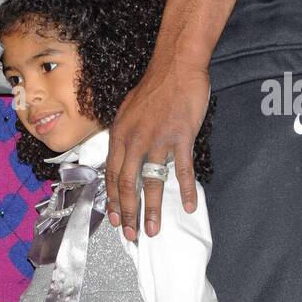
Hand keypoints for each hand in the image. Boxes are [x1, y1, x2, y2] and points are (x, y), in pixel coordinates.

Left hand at [105, 55, 210, 239]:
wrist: (175, 66)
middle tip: (131, 235)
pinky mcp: (180, 137)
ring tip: (153, 230)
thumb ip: (125, 135)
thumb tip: (122, 157)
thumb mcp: (128, 111)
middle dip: (128, 213)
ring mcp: (158, 140)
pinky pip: (183, 169)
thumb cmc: (154, 88)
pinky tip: (190, 206)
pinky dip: (187, 190)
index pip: (111, 174)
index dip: (112, 200)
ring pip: (151, 182)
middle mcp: (134, 140)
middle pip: (127, 184)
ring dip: (152, 209)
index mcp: (120, 134)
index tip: (115, 220)